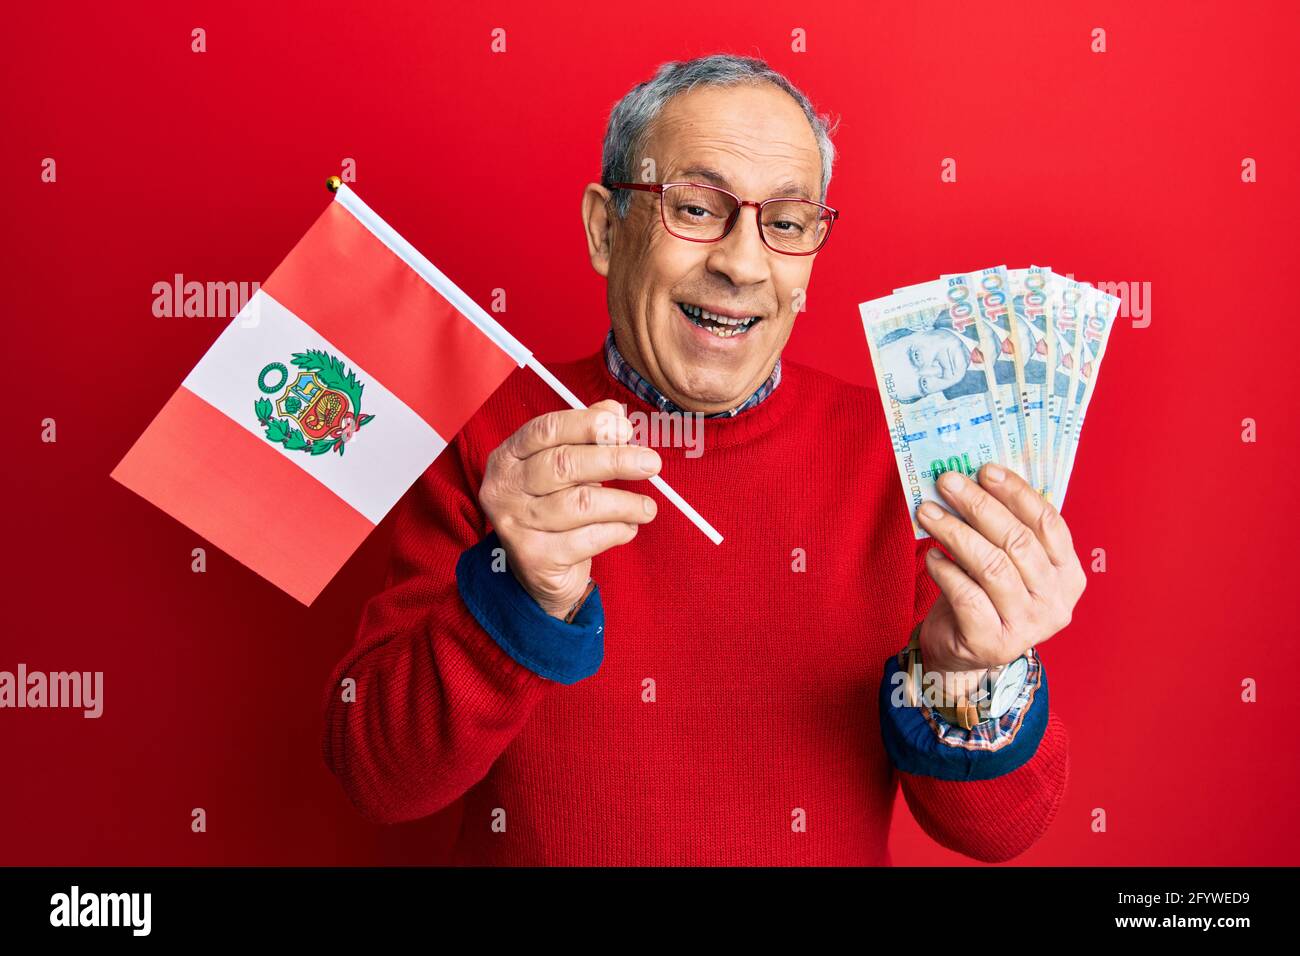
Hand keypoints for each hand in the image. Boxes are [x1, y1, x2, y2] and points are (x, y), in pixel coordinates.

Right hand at [478, 399, 659, 618]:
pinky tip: (628, 527)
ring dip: (624, 503)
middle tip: (650, 464)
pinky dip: (617, 531)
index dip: (589, 425)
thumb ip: (587, 436)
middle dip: (615, 461)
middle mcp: (505, 488)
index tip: (626, 430)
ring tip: (647, 507)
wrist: (539, 571)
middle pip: (564, 464)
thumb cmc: (554, 508)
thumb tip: (614, 410)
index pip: (547, 429)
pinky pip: (588, 539)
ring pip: (580, 504)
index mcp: (509, 456)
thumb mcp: (564, 466)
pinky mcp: (535, 557)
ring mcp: (515, 524)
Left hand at [915, 463, 1087, 693]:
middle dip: (979, 505)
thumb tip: (974, 479)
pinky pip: (967, 595)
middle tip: (947, 483)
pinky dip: (946, 570)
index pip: (1048, 524)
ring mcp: (1027, 626)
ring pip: (991, 566)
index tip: (986, 469)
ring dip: (955, 532)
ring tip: (928, 512)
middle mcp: (1055, 602)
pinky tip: (931, 556)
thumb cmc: (985, 596)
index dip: (1017, 493)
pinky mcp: (992, 642)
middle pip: (1017, 541)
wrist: (962, 652)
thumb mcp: (1006, 563)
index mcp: (1068, 575)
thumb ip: (1004, 529)